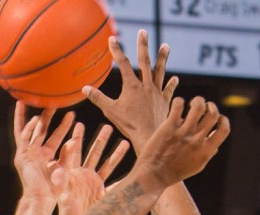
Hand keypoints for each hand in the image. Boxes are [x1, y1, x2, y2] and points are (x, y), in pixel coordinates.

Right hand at [13, 102, 75, 199]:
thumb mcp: (64, 169)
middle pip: (41, 130)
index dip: (63, 125)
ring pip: (28, 130)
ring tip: (34, 102)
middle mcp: (35, 152)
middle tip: (54, 101)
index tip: (72, 114)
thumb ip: (69, 155)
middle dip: (47, 116)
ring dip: (32, 117)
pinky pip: (24, 139)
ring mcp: (27, 153)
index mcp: (46, 155)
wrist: (41, 199)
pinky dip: (28, 129)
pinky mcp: (22, 156)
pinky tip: (34, 120)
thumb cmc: (53, 190)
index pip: (55, 136)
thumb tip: (74, 140)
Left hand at [55, 123, 130, 214]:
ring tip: (124, 141)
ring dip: (115, 153)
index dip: (77, 138)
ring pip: (107, 165)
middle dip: (101, 140)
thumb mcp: (63, 189)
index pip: (75, 151)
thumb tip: (62, 165)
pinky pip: (116, 182)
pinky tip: (136, 169)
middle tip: (107, 126)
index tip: (80, 124)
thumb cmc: (66, 209)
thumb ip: (63, 174)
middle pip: (94, 154)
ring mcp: (94, 184)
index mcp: (73, 173)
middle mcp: (84, 176)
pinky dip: (126, 176)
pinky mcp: (102, 194)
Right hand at [84, 32, 178, 151]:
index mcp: (132, 86)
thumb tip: (85, 88)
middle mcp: (146, 86)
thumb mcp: (111, 111)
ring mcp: (157, 93)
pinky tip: (175, 78)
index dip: (116, 50)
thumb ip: (98, 98)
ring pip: (160, 71)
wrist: (150, 136)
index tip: (112, 39)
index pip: (123, 63)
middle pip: (144, 61)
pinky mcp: (164, 102)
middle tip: (143, 32)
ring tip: (165, 46)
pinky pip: (168, 90)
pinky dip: (171, 84)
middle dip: (143, 45)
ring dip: (162, 58)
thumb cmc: (130, 125)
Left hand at [132, 97, 229, 189]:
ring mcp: (183, 132)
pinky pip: (178, 105)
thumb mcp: (196, 166)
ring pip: (199, 106)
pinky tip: (176, 106)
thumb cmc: (174, 172)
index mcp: (206, 150)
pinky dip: (179, 101)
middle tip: (202, 107)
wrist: (153, 175)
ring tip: (191, 103)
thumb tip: (215, 147)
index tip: (216, 118)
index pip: (224, 129)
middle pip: (213, 114)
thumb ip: (207, 154)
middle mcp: (197, 140)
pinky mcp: (169, 127)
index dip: (223, 119)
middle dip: (210, 106)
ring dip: (198, 100)